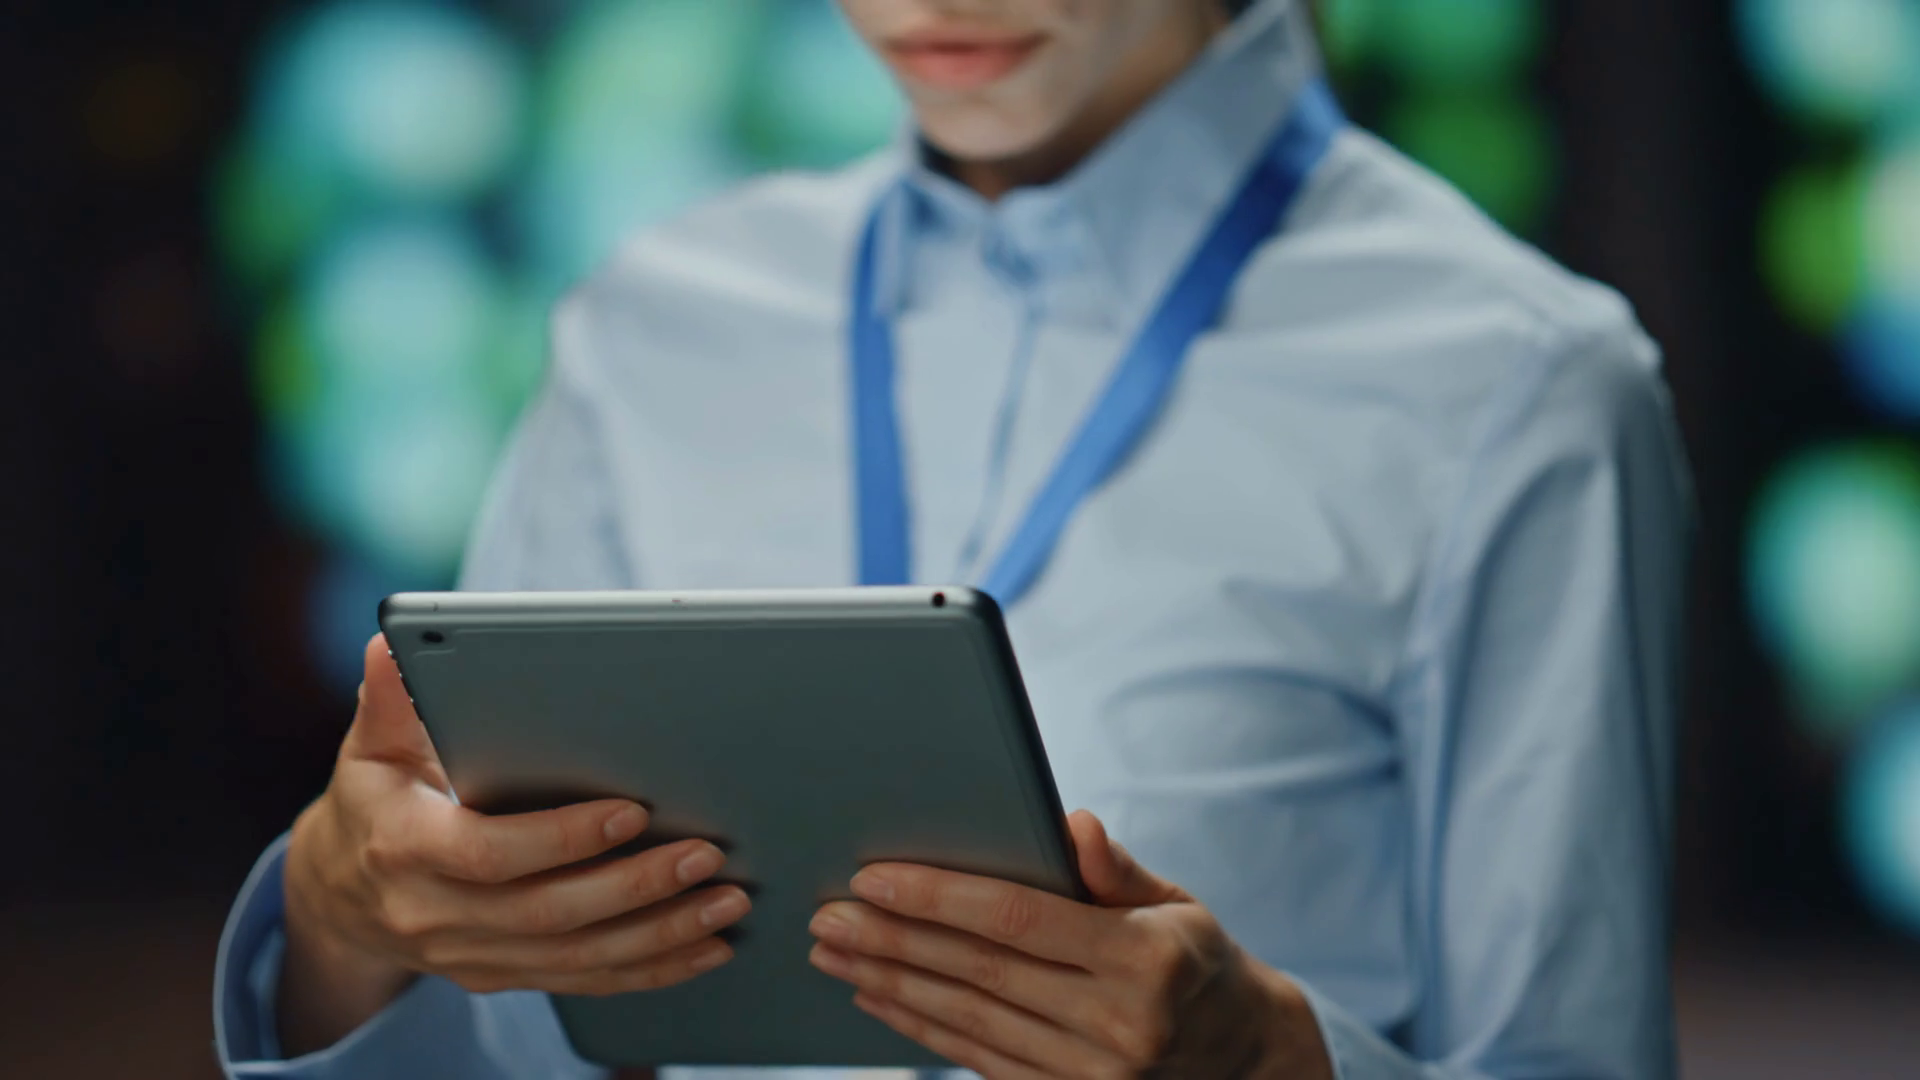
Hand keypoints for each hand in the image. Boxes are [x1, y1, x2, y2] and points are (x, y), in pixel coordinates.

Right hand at [277, 635, 749, 1055]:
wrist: (341, 891)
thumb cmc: (376, 798)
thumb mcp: (371, 744)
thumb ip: (392, 699)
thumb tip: (392, 644)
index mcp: (404, 848)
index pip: (490, 853)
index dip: (563, 837)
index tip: (634, 810)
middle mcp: (435, 915)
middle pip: (548, 913)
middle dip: (635, 886)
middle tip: (707, 854)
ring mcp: (470, 956)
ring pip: (576, 958)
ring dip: (660, 933)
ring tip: (726, 902)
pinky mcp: (503, 977)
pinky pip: (584, 982)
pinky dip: (651, 969)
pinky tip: (707, 949)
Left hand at [806, 811, 1332, 1078]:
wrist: (1243, 1062)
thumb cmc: (1195, 962)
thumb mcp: (1178, 906)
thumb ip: (1117, 870)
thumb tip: (1071, 824)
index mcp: (1143, 960)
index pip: (1018, 919)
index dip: (939, 896)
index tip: (873, 876)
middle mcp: (1118, 1026)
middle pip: (979, 972)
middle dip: (894, 940)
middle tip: (828, 913)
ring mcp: (1091, 1076)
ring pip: (968, 1021)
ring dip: (891, 984)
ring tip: (834, 951)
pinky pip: (977, 1060)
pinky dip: (920, 1027)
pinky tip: (877, 996)